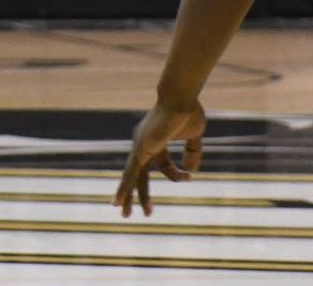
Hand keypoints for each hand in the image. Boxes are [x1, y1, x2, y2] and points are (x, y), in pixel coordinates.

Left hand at [113, 100, 206, 217]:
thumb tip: (192, 172)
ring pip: (132, 177)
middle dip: (139, 194)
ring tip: (125, 215)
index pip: (164, 166)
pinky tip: (118, 200)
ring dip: (129, 196)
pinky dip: (124, 187)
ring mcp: (140, 147)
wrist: (181, 98)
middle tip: (140, 213)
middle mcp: (144, 144)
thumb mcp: (194, 136)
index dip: (177, 176)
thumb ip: (192, 153)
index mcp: (156, 141)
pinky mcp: (140, 149)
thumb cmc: (188, 111)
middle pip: (140, 175)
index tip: (189, 177)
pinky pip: (130, 173)